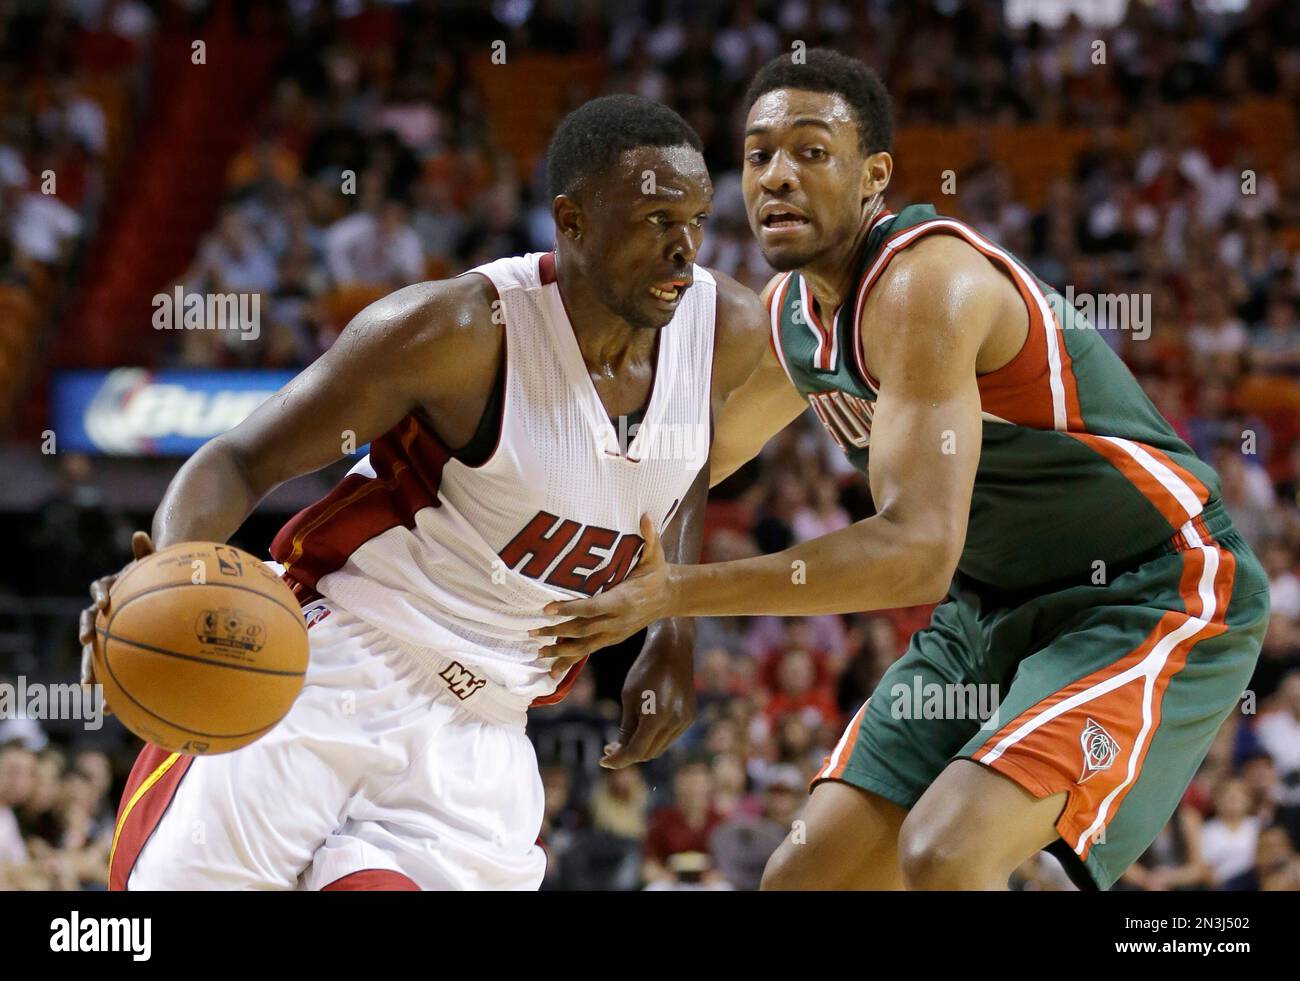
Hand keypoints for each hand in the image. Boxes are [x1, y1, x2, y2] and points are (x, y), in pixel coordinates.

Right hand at [79, 531, 153, 710]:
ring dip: (93, 673)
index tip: (103, 604)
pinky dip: (115, 687)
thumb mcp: (153, 563)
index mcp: (113, 589)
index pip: (99, 590)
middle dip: (87, 653)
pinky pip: (115, 667)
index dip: (99, 596)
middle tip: (87, 665)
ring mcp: (111, 630)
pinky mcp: (119, 647)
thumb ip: (146, 552)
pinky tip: (116, 707)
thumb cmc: (157, 574)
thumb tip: (139, 534)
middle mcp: (106, 612)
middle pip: (91, 631)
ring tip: (93, 693)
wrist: (159, 584)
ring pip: (96, 655)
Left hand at [532, 514, 675, 676]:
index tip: (547, 608)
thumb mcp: (655, 554)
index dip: (570, 608)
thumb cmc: (657, 572)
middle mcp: (618, 621)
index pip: (592, 607)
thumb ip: (649, 537)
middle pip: (583, 629)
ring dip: (560, 651)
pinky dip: (571, 661)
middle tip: (531, 632)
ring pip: (584, 646)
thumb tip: (646, 516)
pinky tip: (554, 670)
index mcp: (624, 600)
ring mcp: (615, 633)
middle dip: (556, 632)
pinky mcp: (613, 639)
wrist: (670, 597)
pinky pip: (589, 651)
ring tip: (538, 653)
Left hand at [601, 635, 695, 768]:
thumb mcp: (629, 697)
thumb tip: (618, 752)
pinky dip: (654, 739)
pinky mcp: (690, 717)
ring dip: (641, 748)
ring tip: (623, 740)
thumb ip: (626, 728)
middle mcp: (675, 721)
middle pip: (649, 753)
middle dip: (628, 754)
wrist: (672, 649)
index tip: (603, 760)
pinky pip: (669, 737)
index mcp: (657, 716)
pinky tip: (642, 729)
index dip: (619, 760)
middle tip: (610, 748)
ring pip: (659, 748)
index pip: (636, 751)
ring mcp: (685, 720)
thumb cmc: (645, 670)